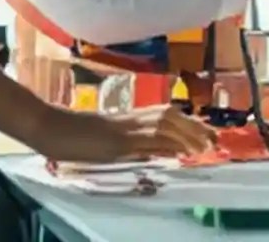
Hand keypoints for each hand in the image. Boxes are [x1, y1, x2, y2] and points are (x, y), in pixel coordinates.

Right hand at [27, 105, 215, 162]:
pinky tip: (179, 150)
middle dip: (196, 128)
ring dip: (187, 134)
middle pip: (173, 117)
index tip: (210, 134)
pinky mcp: (118, 139)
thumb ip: (140, 144)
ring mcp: (127, 127)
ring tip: (204, 146)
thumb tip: (164, 151)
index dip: (192, 124)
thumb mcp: (116, 141)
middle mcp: (135, 118)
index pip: (170, 116)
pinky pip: (147, 139)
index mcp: (134, 116)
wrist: (54, 127)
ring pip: (165, 125)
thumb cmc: (79, 134)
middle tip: (215, 140)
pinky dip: (166, 143)